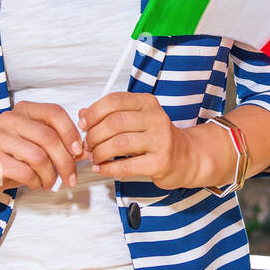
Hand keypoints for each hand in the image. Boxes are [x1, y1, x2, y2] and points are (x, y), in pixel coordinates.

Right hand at [0, 100, 88, 198]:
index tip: (79, 151)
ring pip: (39, 157)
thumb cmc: (13, 157)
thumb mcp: (37, 144)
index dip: (71, 132)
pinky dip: (36, 182)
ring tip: (50, 183)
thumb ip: (60, 142)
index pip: (54, 113)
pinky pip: (26, 172)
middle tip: (71, 178)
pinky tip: (35, 184)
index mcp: (24, 110)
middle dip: (66, 162)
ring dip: (51, 176)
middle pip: (49, 138)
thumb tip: (85, 151)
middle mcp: (9, 119)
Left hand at [82, 92, 202, 189]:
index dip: (94, 113)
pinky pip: (126, 166)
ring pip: (118, 143)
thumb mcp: (137, 119)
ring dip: (99, 153)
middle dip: (94, 136)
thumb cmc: (158, 138)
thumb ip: (111, 115)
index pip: (114, 101)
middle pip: (114, 123)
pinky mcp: (160, 162)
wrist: (186, 157)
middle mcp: (156, 118)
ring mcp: (160, 140)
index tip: (84, 124)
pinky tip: (102, 168)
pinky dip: (108, 168)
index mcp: (148, 103)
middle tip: (87, 145)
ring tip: (95, 157)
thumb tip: (83, 114)